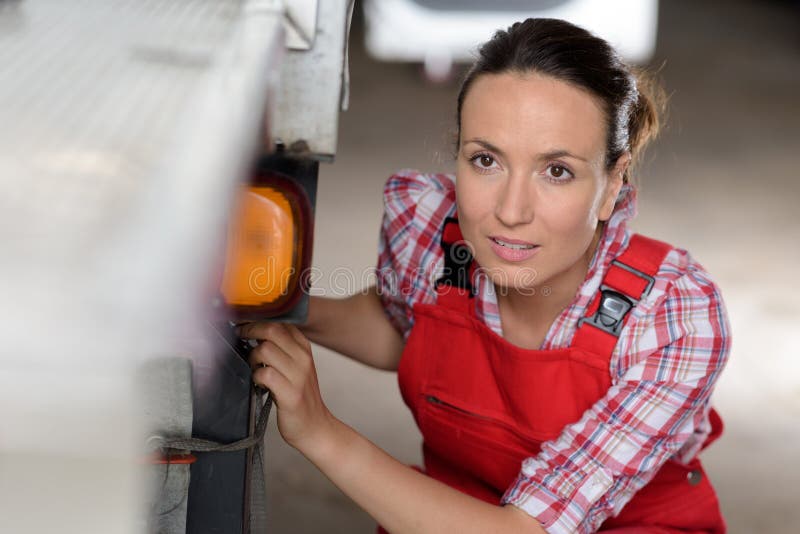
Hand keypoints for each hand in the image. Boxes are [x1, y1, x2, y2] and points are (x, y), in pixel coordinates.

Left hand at [237, 322, 333, 450]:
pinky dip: (256, 376)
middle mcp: (303, 358)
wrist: (315, 426)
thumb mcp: (296, 367)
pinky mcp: (290, 394)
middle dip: (250, 330)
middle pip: (272, 330)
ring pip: (265, 350)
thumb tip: (254, 331)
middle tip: (239, 335)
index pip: (281, 322)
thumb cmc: (300, 397)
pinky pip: (265, 374)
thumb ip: (282, 349)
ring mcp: (298, 376)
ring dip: (252, 357)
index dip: (258, 319)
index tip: (243, 321)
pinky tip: (258, 383)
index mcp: (304, 349)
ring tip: (253, 367)